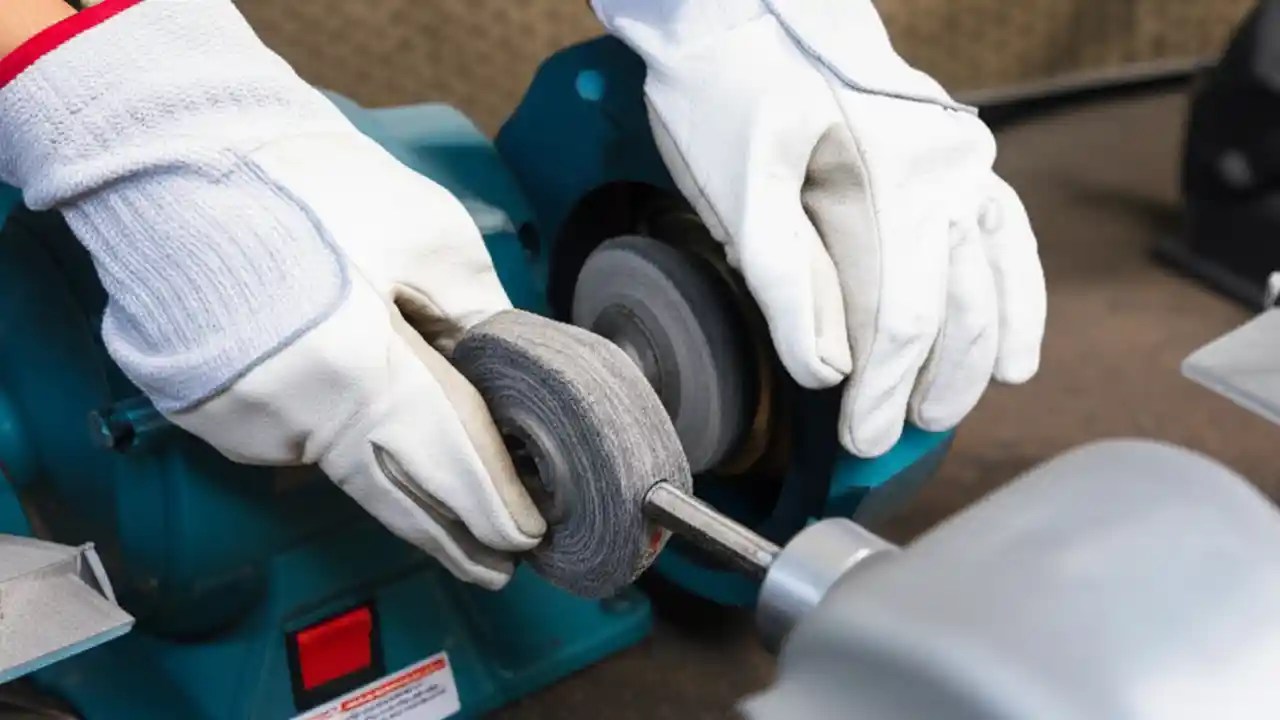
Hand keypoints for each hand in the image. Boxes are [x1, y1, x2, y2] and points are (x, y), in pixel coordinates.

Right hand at [0, 0, 543, 587]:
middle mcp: (292, 414)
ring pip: (338, 467)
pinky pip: (289, 438)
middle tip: (494, 565)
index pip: (445, 467)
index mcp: (357, 369)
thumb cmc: (307, 182)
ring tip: (436, 478)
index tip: (523, 536)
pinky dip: (327, 429)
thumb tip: (496, 374)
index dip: (490, 509)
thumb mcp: (429, 236)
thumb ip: (473, 318)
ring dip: (390, 474)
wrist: (181, 155)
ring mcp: (242, 420)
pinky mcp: (210, 413)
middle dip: (450, 536)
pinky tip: (341, 396)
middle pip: (391, 501)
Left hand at [595, 0, 1046, 456]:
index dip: (884, 387)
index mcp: (888, 174)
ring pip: (995, 274)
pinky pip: (1007, 234)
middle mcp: (945, 164)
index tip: (863, 437)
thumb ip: (782, 280)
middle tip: (890, 438)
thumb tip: (827, 370)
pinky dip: (1015, 295)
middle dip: (928, 382)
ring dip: (979, 352)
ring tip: (950, 408)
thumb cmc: (727, 97)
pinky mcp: (960, 154)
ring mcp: (963, 155)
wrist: (744, 13)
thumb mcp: (732, 189)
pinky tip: (1017, 348)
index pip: (899, 313)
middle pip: (956, 303)